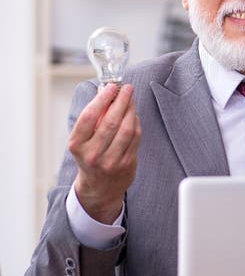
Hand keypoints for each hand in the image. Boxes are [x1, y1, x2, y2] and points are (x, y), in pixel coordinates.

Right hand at [69, 83, 141, 223]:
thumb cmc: (90, 156)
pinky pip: (135, 138)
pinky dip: (136, 123)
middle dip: (121, 101)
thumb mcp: (82, 140)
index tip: (111, 86)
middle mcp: (92, 154)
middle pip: (111, 121)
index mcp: (77, 145)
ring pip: (126, 129)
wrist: (98, 188)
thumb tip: (106, 91)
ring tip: (131, 99)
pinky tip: (134, 115)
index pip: (89, 117)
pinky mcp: (126, 164)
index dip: (102, 99)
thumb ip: (93, 117)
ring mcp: (111, 161)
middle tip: (127, 88)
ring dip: (131, 110)